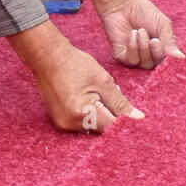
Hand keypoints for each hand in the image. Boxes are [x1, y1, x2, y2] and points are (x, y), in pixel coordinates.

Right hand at [8, 22, 142, 131]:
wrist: (47, 57)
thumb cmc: (75, 64)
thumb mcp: (103, 81)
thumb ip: (121, 103)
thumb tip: (138, 118)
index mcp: (83, 113)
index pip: (113, 127)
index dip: (126, 122)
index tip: (137, 117)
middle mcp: (70, 124)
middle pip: (102, 129)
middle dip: (113, 115)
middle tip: (113, 95)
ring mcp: (62, 124)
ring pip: (92, 126)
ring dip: (101, 114)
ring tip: (97, 92)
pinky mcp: (59, 120)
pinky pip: (82, 122)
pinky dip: (90, 113)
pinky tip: (89, 96)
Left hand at [92, 0, 184, 69]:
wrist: (124, 4)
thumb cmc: (145, 12)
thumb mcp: (163, 25)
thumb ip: (170, 42)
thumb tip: (181, 57)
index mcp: (162, 48)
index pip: (167, 61)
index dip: (166, 56)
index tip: (160, 42)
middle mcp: (150, 55)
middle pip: (155, 65)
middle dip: (155, 52)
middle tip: (153, 39)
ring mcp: (136, 56)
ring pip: (144, 64)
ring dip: (143, 47)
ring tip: (140, 31)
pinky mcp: (122, 55)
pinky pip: (131, 60)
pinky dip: (132, 47)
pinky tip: (132, 34)